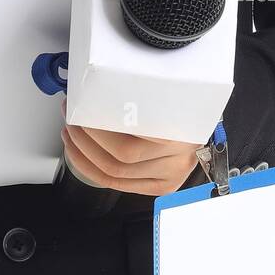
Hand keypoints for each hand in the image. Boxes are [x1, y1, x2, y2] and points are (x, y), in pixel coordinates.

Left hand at [60, 98, 207, 195]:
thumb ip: (138, 96)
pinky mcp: (160, 188)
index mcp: (180, 132)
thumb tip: (95, 85)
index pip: (129, 138)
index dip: (97, 125)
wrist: (204, 123)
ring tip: (71, 132)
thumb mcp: (166, 92)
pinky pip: (116, 184)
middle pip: (120, 157)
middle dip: (85, 136)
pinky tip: (79, 152)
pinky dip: (90, 168)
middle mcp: (177, 160)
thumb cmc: (181, 103)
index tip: (81, 105)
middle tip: (71, 114)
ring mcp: (169, 177)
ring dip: (82, 153)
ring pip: (114, 174)